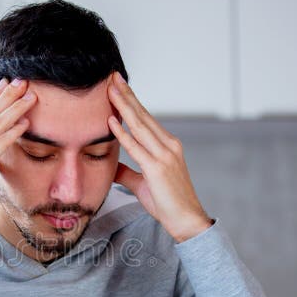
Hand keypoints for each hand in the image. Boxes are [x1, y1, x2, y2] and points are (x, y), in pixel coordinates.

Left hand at [106, 72, 211, 242]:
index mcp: (167, 145)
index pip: (145, 117)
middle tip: (112, 76)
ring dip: (123, 106)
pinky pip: (136, 147)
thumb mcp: (143, 183)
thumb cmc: (167, 203)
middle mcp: (168, 145)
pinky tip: (111, 121)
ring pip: (139, 125)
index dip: (130, 100)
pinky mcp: (157, 168)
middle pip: (142, 114)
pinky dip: (122, 133)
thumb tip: (111, 166)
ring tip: (110, 90)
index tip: (118, 86)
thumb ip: (127, 172)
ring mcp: (164, 155)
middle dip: (126, 95)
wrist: (186, 220)